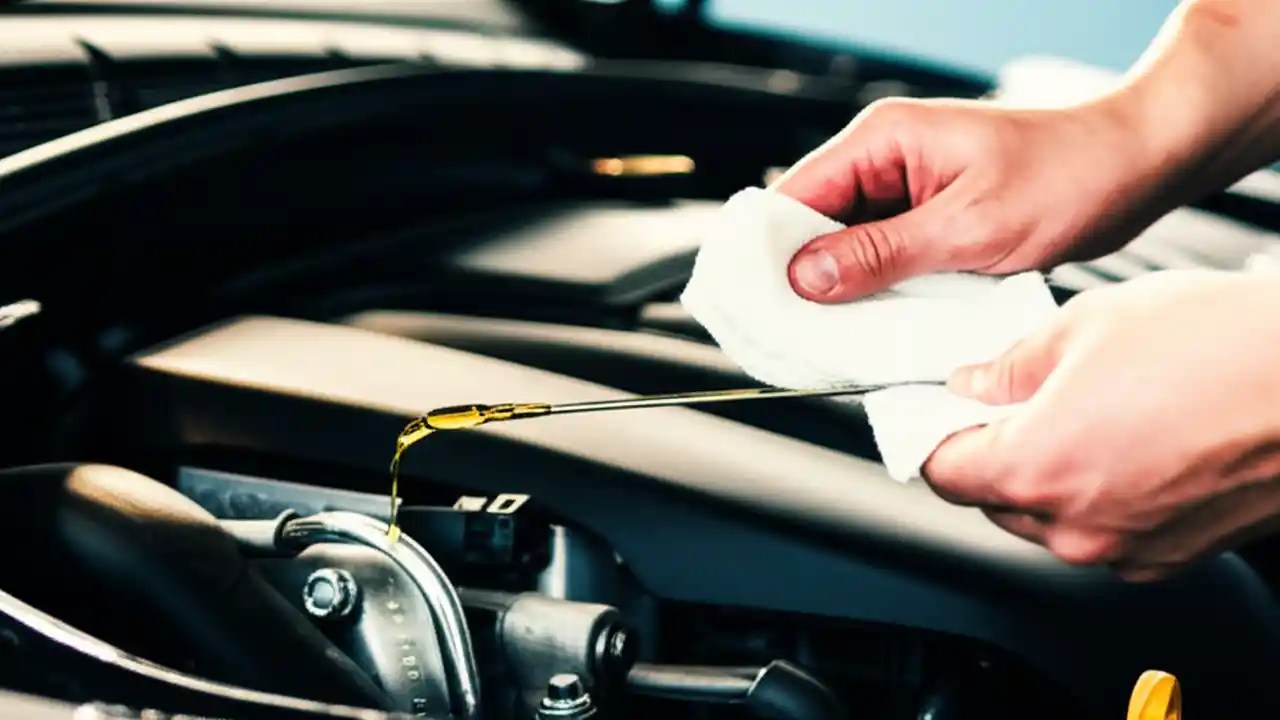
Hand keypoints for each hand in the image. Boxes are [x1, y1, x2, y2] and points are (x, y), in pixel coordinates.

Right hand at [771, 96, 1178, 301]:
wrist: (1136, 166)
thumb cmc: (1066, 176)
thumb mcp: (967, 227)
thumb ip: (880, 254)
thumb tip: (803, 278)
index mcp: (883, 140)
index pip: (794, 195)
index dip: (767, 251)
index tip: (752, 304)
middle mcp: (886, 161)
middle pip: (813, 225)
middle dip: (802, 279)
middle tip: (791, 336)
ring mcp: (908, 191)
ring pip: (847, 249)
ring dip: (843, 292)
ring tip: (832, 340)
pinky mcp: (930, 219)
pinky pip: (884, 259)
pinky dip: (879, 293)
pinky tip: (876, 328)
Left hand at [923, 270, 1279, 580]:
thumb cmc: (1225, 348)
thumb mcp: (1087, 326)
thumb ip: (1010, 365)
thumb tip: (974, 382)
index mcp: (1036, 468)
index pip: (940, 471)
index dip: (930, 435)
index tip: (933, 411)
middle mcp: (1075, 526)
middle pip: (990, 499)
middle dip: (989, 450)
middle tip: (1010, 398)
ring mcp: (1126, 548)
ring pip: (1046, 518)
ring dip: (1045, 473)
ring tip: (1083, 410)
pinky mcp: (1171, 555)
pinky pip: (1103, 529)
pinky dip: (1098, 493)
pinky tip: (1128, 439)